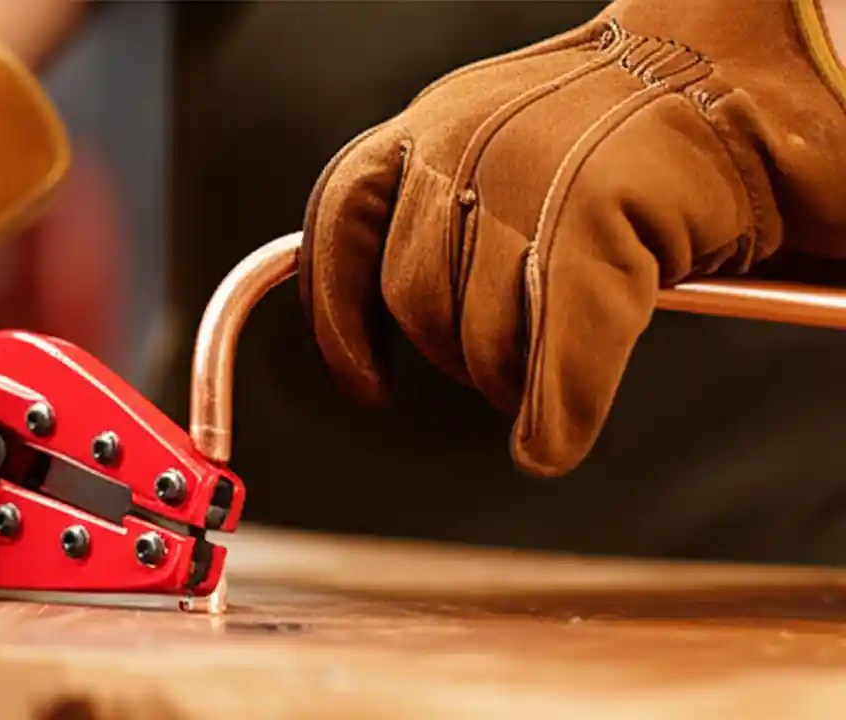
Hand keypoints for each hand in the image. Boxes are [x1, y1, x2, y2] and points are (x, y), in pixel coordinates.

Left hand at [300, 0, 845, 476]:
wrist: (773, 67)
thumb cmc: (655, 132)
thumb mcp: (518, 154)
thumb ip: (454, 214)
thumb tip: (399, 316)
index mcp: (442, 120)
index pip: (343, 219)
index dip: (338, 317)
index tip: (363, 382)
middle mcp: (470, 140)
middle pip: (414, 297)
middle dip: (462, 357)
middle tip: (515, 372)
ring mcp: (534, 178)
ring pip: (480, 334)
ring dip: (513, 385)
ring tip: (558, 381)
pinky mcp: (601, 220)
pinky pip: (558, 351)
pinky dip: (559, 410)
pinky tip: (555, 444)